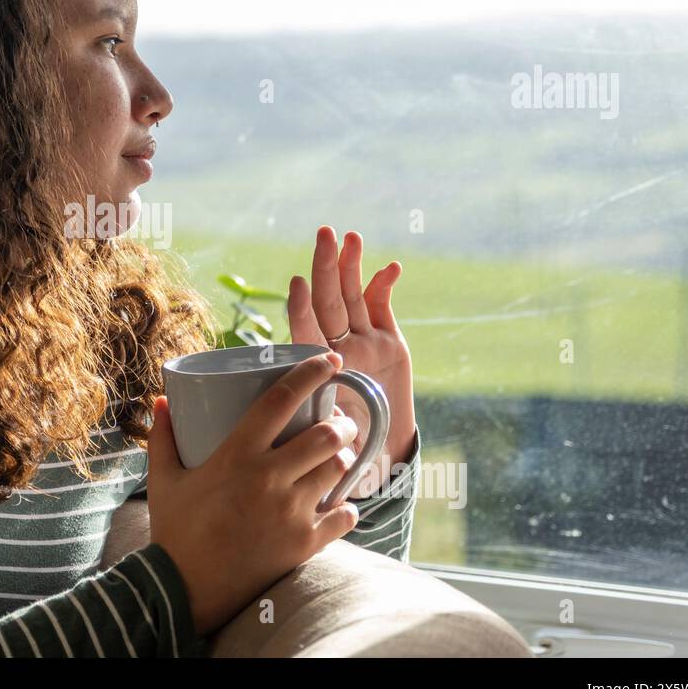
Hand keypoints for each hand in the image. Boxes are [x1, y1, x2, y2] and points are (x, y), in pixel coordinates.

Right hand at [147, 351, 364, 636]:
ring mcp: (290, 512)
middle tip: (338, 423)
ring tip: (338, 458)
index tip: (329, 360)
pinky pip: (344, 516)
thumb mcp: (163, 479)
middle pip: (326, 435)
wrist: (185, 591)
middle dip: (341, 423)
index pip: (281, 400)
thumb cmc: (174, 532)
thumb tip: (161, 400)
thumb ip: (163, 437)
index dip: (310, 373)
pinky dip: (346, 508)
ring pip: (338, 470)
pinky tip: (338, 504)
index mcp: (236, 455)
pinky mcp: (303, 544)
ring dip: (344, 459)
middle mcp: (269, 478)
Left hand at [287, 226, 414, 495]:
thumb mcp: (330, 439)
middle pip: (328, 300)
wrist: (382, 454)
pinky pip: (381, 306)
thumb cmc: (346, 451)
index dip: (300, 307)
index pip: (305, 330)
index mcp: (317, 366)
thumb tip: (319, 416)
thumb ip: (323, 422)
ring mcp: (362, 340)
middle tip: (323, 234)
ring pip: (353, 296)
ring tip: (350, 237)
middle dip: (326, 266)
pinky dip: (384, 285)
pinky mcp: (387, 340)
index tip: (297, 285)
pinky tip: (390, 268)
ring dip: (352, 266)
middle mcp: (337, 346)